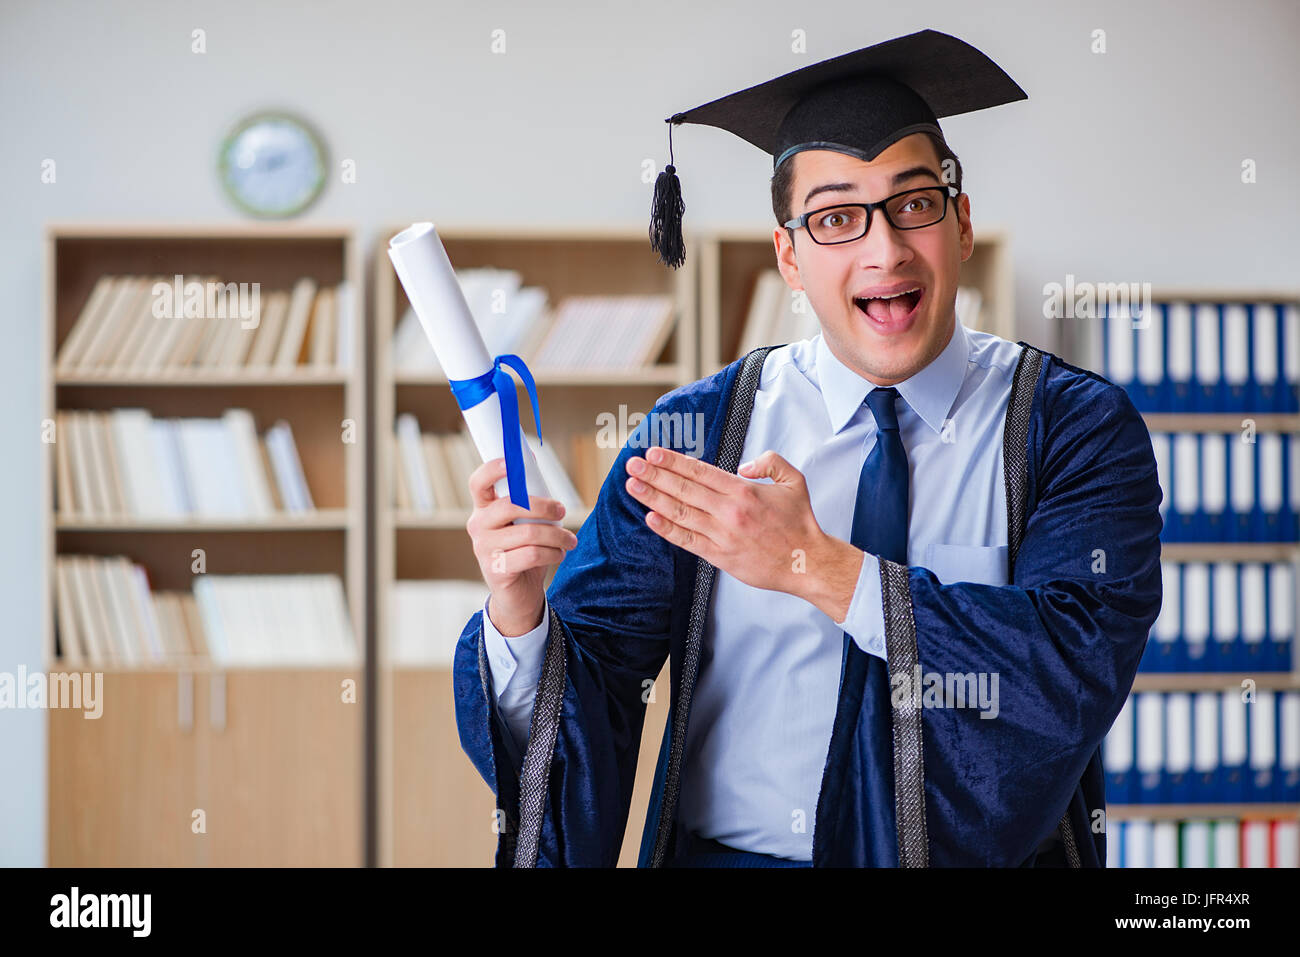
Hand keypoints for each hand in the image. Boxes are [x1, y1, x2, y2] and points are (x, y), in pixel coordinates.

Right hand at [466, 457, 578, 635]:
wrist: (518, 595)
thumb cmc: (523, 551)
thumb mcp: (523, 522)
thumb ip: (525, 497)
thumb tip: (530, 459)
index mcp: (483, 509)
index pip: (478, 483)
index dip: (491, 470)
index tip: (511, 462)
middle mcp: (478, 526)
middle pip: (510, 505)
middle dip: (543, 506)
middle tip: (562, 510)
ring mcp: (484, 549)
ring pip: (528, 533)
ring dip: (557, 535)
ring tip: (569, 539)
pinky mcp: (496, 570)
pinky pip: (532, 554)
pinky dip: (553, 553)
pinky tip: (559, 554)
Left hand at [624, 446, 863, 620]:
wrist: (806, 562)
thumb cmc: (800, 523)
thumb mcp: (794, 481)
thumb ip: (770, 462)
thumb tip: (743, 465)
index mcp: (743, 491)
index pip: (700, 471)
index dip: (674, 461)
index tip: (654, 453)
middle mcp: (728, 511)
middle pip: (684, 489)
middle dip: (654, 475)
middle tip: (632, 464)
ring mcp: (722, 535)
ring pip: (680, 512)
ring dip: (653, 497)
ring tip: (633, 485)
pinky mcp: (719, 556)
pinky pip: (687, 540)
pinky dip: (667, 529)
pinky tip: (651, 517)